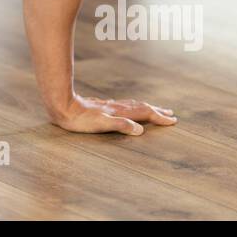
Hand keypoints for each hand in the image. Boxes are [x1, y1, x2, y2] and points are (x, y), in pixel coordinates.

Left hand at [54, 92, 176, 135]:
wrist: (63, 107)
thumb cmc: (80, 119)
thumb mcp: (101, 124)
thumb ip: (121, 125)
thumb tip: (140, 130)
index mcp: (120, 112)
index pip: (145, 113)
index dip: (159, 117)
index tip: (173, 121)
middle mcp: (118, 107)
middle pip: (142, 107)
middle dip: (157, 111)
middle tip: (171, 114)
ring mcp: (111, 106)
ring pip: (134, 105)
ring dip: (147, 108)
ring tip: (156, 110)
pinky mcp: (103, 107)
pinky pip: (125, 106)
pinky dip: (134, 107)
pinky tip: (130, 109)